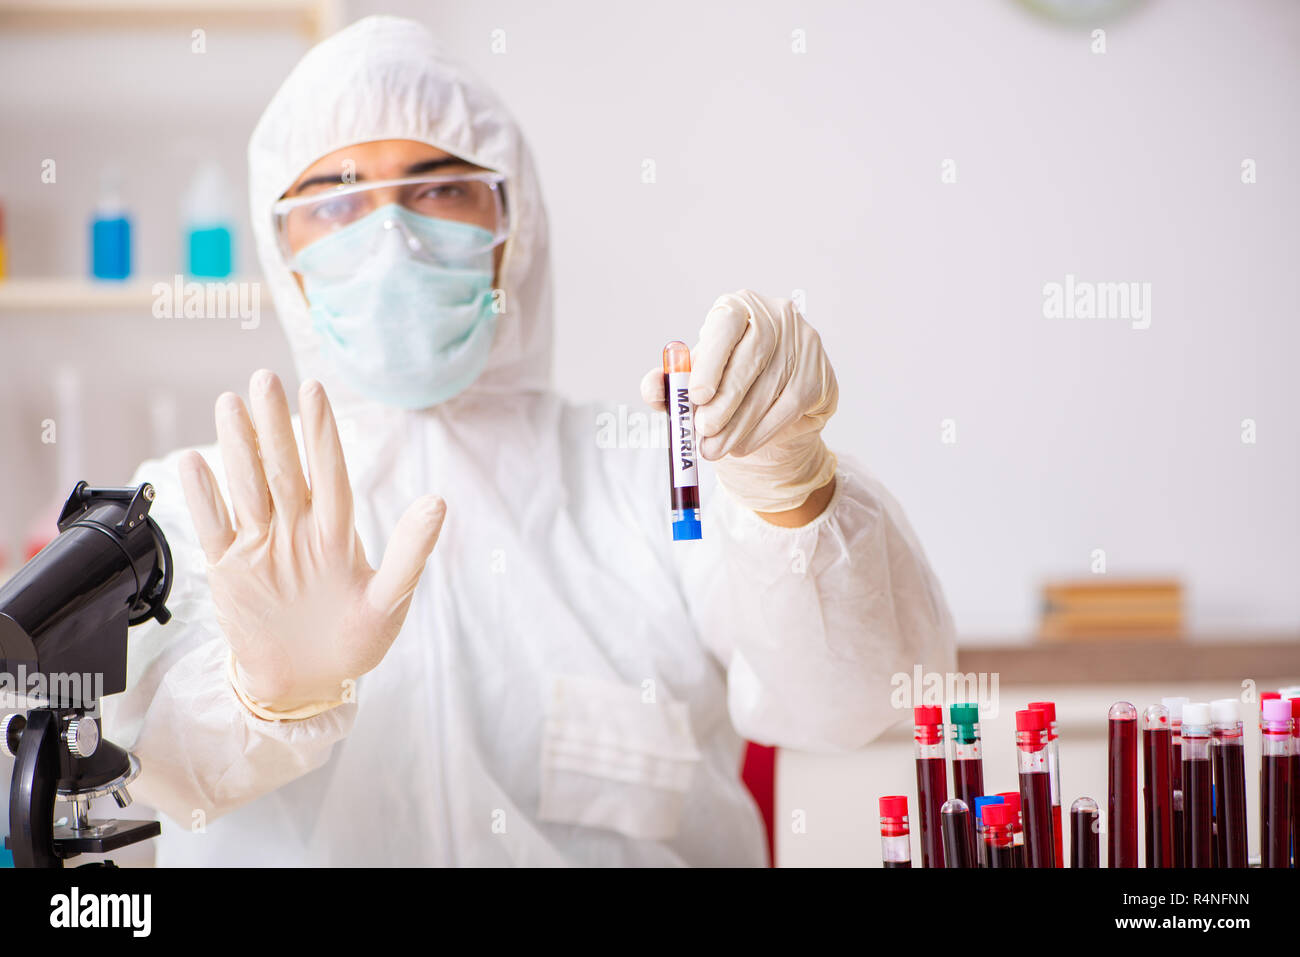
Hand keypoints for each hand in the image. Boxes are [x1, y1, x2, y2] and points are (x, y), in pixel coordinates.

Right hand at [178, 369, 445, 713]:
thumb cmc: (353, 641)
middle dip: (275, 425)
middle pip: (283, 470)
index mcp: (335, 534)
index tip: (314, 391)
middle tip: (265, 379)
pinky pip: (214, 526)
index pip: (329, 474)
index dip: (321, 435)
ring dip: (238, 448)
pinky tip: (195, 461)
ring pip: (247, 488)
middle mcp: (296, 531)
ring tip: (231, 404)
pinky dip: (204, 497)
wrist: (306, 683)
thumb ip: (410, 554)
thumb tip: (439, 502)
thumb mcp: (388, 602)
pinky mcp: (230, 570)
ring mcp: (261, 547)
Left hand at [641, 289, 837, 514]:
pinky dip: (762, 431)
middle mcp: (775, 316)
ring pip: (770, 388)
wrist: (771, 402)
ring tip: (713, 449)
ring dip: (738, 425)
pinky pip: (790, 406)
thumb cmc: (724, 383)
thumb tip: (652, 388)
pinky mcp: (819, 373)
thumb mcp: (694, 381)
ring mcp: (803, 343)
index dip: (710, 360)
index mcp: (736, 308)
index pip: (725, 325)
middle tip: (703, 431)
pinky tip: (740, 445)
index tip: (695, 396)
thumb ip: (671, 385)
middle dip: (725, 401)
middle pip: (751, 357)